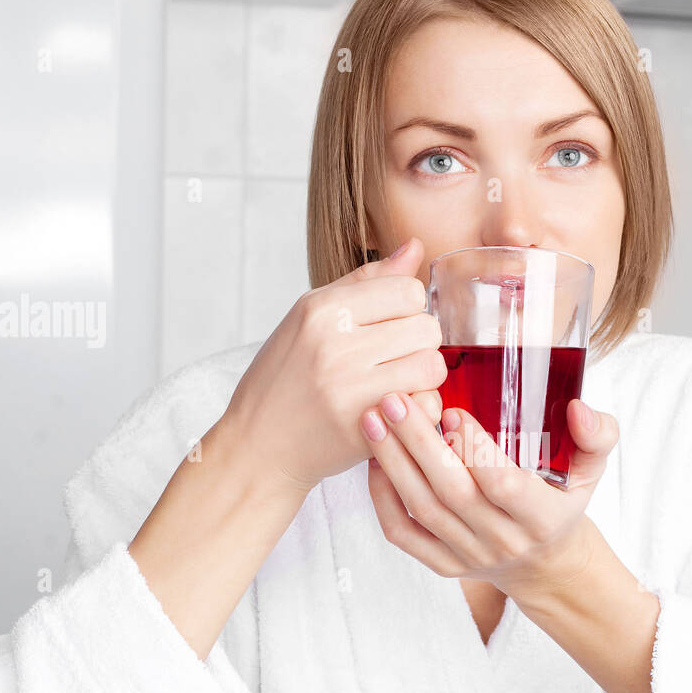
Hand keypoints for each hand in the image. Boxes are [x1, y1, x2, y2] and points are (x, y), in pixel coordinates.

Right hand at [219, 238, 446, 495]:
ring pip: (433, 365)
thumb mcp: (310, 317)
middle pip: (427, 327)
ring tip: (397, 381)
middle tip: (394, 358)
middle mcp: (336, 344)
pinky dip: (419, 409)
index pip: (409, 290)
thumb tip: (414, 246)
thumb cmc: (284, 378)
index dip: (408, 309)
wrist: (258, 446)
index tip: (391, 326)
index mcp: (322, 309)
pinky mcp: (366, 427)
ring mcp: (351, 387)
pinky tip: (396, 409)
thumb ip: (367, 282)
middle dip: (419, 342)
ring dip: (423, 375)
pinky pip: (425, 406)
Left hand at [360, 390, 619, 599]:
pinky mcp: (442, 564)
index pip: (503, 485)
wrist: (545, 566)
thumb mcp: (593, 471)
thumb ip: (597, 436)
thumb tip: (578, 408)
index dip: (475, 449)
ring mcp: (469, 555)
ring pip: (422, 509)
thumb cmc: (562, 503)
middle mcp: (503, 540)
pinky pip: (403, 534)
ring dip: (393, 462)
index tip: (453, 411)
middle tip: (396, 400)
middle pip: (452, 492)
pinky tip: (375, 460)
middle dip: (419, 443)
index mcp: (542, 517)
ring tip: (374, 420)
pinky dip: (382, 498)